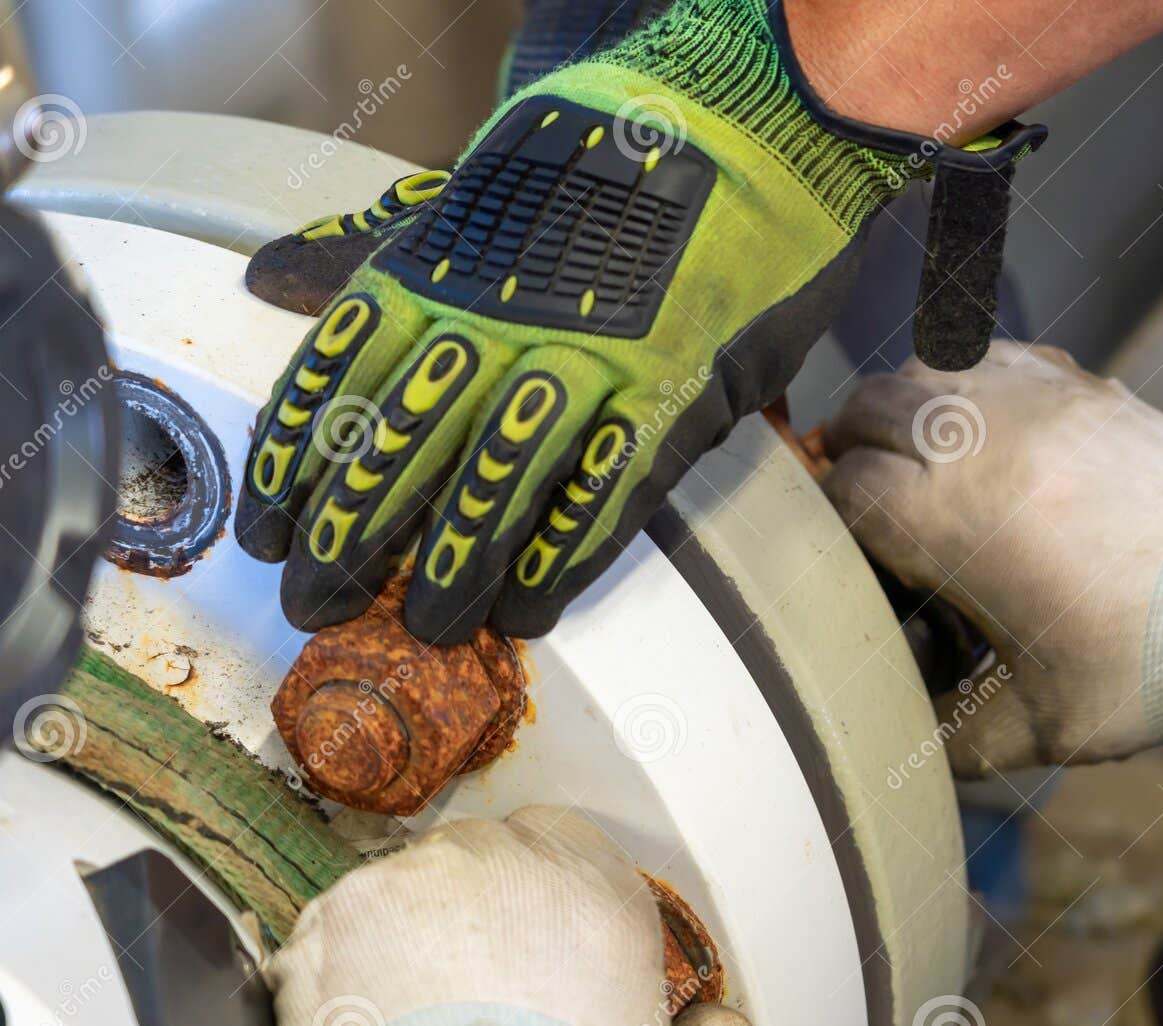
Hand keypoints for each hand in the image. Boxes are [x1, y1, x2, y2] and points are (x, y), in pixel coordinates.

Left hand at [235, 0, 912, 643]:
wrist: (757, 121)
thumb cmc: (613, 156)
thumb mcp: (482, 183)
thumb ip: (379, 241)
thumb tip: (266, 273)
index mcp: (442, 263)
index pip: (339, 378)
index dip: (294, 465)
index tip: (264, 531)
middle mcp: (502, 314)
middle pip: (402, 442)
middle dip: (349, 536)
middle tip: (313, 603)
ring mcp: (591, 356)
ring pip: (496, 481)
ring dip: (452, 566)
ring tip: (422, 625)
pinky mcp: (676, 391)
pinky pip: (604, 491)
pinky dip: (562, 558)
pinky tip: (528, 610)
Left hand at [266, 806, 756, 1025]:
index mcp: (595, 881)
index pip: (563, 841)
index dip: (543, 894)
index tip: (535, 938)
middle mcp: (506, 860)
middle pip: (480, 857)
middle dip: (473, 911)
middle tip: (471, 989)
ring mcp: (416, 878)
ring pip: (405, 886)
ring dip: (405, 936)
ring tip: (411, 1018)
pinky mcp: (340, 912)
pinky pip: (334, 926)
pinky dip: (341, 967)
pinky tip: (363, 1023)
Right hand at [822, 341, 1162, 770]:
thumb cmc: (1160, 663)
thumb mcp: (1046, 727)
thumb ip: (955, 740)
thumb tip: (903, 738)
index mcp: (953, 520)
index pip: (841, 487)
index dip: (828, 519)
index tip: (846, 550)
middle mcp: (978, 440)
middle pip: (863, 409)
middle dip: (849, 452)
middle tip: (866, 500)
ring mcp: (1032, 398)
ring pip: (919, 366)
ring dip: (898, 408)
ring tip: (913, 458)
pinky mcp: (1079, 383)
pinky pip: (986, 353)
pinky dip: (960, 380)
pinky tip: (979, 429)